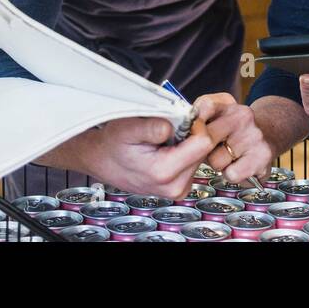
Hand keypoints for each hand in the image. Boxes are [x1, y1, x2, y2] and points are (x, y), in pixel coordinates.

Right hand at [73, 115, 211, 199]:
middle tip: (170, 127)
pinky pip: (193, 163)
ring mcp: (178, 189)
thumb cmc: (114, 144)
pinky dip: (185, 151)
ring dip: (188, 142)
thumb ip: (151, 127)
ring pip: (201, 156)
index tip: (181, 118)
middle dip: (192, 134)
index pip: (203, 143)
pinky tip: (167, 148)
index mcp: (164, 172)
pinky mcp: (179, 187)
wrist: (103, 161)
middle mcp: (175, 186)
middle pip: (204, 150)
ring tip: (165, 139)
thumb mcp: (127, 129)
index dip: (196, 124)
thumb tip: (173, 126)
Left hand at [195, 92, 272, 182]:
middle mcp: (242, 116)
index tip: (189, 133)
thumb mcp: (216, 115)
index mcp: (227, 103)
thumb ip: (196, 119)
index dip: (193, 123)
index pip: (204, 107)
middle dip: (202, 150)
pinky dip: (231, 174)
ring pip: (216, 161)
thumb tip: (179, 135)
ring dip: (217, 164)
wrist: (270, 134)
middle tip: (209, 150)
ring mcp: (254, 135)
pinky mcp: (262, 156)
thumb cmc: (233, 129)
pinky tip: (238, 165)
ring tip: (227, 157)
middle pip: (206, 139)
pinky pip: (231, 174)